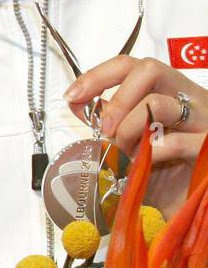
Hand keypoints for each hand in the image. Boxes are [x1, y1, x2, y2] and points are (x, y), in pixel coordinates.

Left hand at [65, 56, 206, 214]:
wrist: (195, 203)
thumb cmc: (166, 167)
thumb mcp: (134, 136)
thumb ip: (111, 117)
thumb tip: (76, 102)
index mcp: (170, 90)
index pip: (131, 65)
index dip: (97, 76)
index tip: (73, 96)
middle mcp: (190, 97)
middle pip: (149, 70)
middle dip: (116, 99)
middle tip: (104, 129)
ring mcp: (203, 120)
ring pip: (157, 104)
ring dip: (128, 129)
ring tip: (124, 152)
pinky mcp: (207, 147)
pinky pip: (172, 142)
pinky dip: (148, 154)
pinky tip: (142, 166)